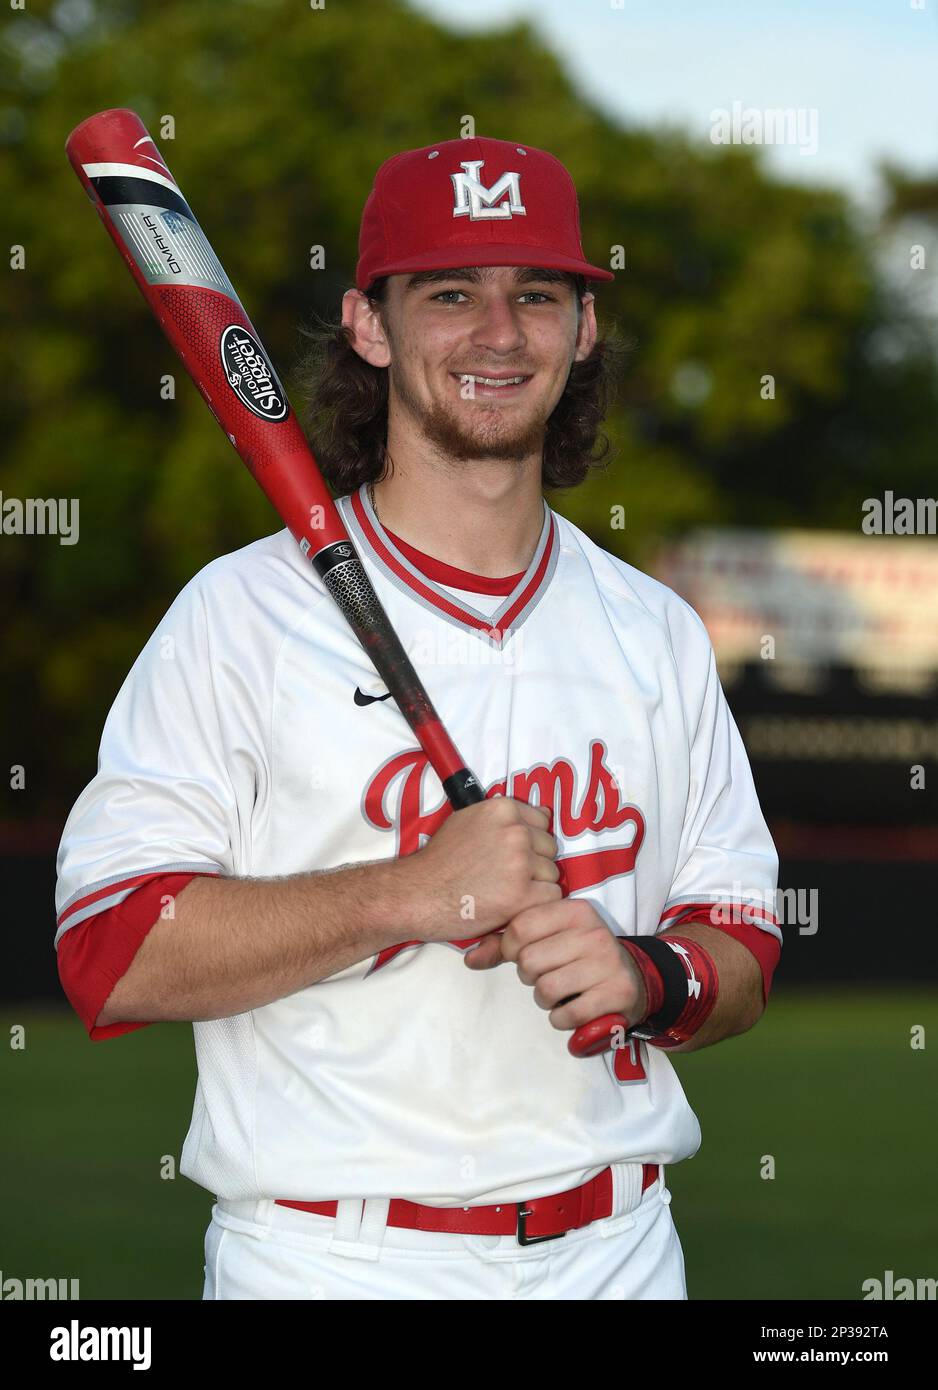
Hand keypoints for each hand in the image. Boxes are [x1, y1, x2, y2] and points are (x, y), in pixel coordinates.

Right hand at [404, 796, 561, 941]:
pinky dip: (535, 905)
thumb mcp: (467, 820)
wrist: (418, 893)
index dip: (528, 842)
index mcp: (503, 809)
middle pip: (549, 848)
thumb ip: (504, 818)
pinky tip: (511, 905)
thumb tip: (545, 814)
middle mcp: (515, 832)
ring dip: (535, 886)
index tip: (508, 855)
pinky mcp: (522, 895)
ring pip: (552, 874)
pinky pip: (551, 897)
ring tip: (503, 891)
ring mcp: (520, 863)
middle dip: (534, 863)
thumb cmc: (440, 861)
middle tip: (504, 876)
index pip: (542, 822)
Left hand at [465, 898, 648, 1035]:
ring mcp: (607, 963)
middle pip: (528, 961)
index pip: (520, 926)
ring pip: (545, 989)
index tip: (522, 954)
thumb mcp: (550, 938)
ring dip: (544, 999)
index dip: (511, 948)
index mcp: (575, 911)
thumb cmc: (580, 955)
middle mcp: (593, 933)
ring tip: (559, 991)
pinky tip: (571, 1009)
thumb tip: (470, 959)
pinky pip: (566, 1015)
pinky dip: (561, 1019)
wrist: (634, 977)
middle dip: (529, 976)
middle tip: (546, 974)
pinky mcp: (616, 994)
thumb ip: (507, 944)